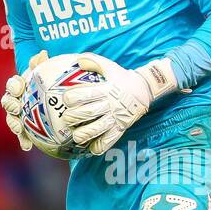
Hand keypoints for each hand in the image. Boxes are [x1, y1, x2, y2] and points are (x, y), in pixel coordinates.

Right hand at [0, 50, 47, 151]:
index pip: (13, 85)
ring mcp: (18, 115)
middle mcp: (16, 100)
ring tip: (19, 129)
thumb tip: (42, 54)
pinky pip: (21, 134)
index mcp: (20, 86)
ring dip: (14, 123)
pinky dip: (23, 139)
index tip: (20, 88)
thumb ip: (42, 65)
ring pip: (12, 118)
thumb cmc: (50, 85)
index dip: (14, 86)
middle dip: (11, 105)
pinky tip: (27, 146)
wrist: (56, 100)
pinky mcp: (24, 128)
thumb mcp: (48, 74)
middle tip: (18, 108)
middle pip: (8, 102)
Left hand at [61, 53, 177, 155]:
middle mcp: (109, 104)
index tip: (66, 98)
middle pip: (88, 113)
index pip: (86, 94)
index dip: (73, 97)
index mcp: (105, 89)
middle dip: (74, 117)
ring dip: (85, 134)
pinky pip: (110, 140)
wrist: (144, 90)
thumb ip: (93, 61)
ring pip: (98, 129)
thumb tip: (78, 61)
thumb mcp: (110, 67)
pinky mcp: (121, 127)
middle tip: (67, 119)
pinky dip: (100, 146)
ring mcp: (115, 117)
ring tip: (77, 136)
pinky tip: (92, 148)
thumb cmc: (122, 78)